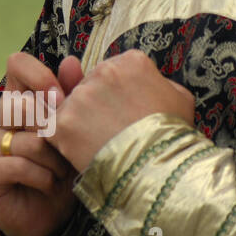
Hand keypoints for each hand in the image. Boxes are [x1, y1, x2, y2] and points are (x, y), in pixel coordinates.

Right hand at [0, 52, 77, 235]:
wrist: (46, 218)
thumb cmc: (58, 172)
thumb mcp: (69, 133)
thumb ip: (70, 98)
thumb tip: (70, 61)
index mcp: (12, 100)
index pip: (17, 63)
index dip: (42, 77)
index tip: (62, 100)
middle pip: (25, 105)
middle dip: (55, 134)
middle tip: (64, 154)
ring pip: (29, 140)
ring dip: (54, 162)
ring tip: (58, 173)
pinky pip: (21, 165)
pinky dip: (44, 179)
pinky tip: (46, 186)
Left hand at [47, 50, 195, 172]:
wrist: (160, 173)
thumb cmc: (174, 138)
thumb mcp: (181, 100)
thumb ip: (161, 83)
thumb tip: (149, 82)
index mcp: (131, 62)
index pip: (114, 70)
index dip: (117, 92)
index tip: (125, 110)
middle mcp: (101, 72)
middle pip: (89, 84)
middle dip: (96, 104)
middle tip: (113, 129)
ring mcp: (79, 97)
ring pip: (71, 104)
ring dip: (79, 121)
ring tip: (101, 143)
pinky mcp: (61, 122)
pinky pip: (54, 127)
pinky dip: (64, 140)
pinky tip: (82, 151)